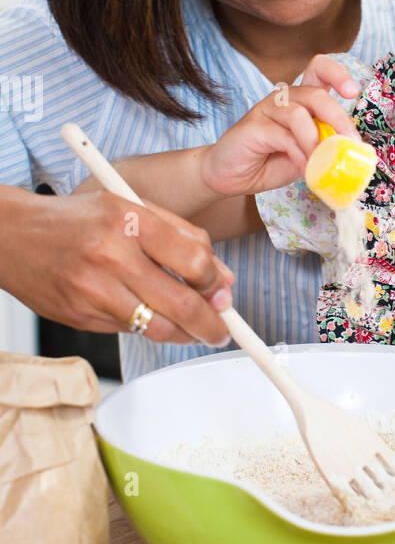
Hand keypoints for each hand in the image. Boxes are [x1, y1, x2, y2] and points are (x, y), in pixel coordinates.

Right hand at [0, 185, 235, 345]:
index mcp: (129, 221)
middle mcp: (111, 256)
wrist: (12, 235)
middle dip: (212, 325)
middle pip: (182, 305)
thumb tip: (222, 278)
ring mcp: (93, 291)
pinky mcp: (80, 317)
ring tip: (195, 331)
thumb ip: (182, 236)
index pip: (194, 261)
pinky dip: (148, 327)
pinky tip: (151, 316)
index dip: (218, 283)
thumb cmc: (76, 218)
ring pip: (158, 328)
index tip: (224, 291)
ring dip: (186, 335)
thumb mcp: (132, 207)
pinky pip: (129, 330)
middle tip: (222, 330)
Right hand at [200, 54, 360, 197]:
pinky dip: (300, 155)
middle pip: (316, 93)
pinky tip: (304, 169)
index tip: (353, 93)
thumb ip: (325, 147)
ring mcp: (266, 109)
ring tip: (321, 164)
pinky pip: (284, 136)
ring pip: (299, 114)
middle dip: (338, 119)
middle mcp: (284, 98)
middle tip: (349, 144)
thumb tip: (353, 152)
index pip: (319, 69)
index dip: (338, 74)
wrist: (230, 176)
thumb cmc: (270, 161)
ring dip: (316, 142)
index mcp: (300, 100)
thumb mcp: (306, 154)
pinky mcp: (254, 126)